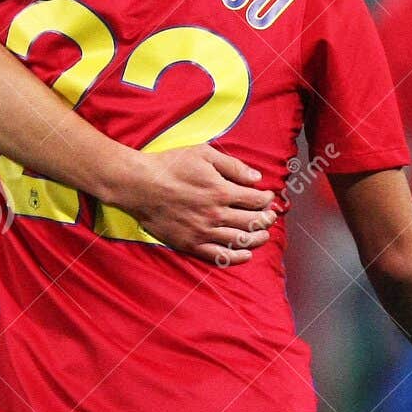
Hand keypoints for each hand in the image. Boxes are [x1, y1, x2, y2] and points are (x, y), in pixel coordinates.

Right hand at [111, 144, 276, 265]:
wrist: (140, 185)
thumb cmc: (170, 165)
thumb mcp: (204, 154)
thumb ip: (233, 166)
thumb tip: (256, 178)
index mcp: (221, 190)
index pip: (255, 200)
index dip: (267, 199)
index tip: (269, 197)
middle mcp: (216, 214)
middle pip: (252, 221)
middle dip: (266, 219)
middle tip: (271, 217)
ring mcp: (204, 231)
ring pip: (240, 240)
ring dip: (257, 238)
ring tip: (264, 235)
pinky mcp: (191, 244)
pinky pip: (219, 256)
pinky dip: (236, 257)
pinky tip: (245, 254)